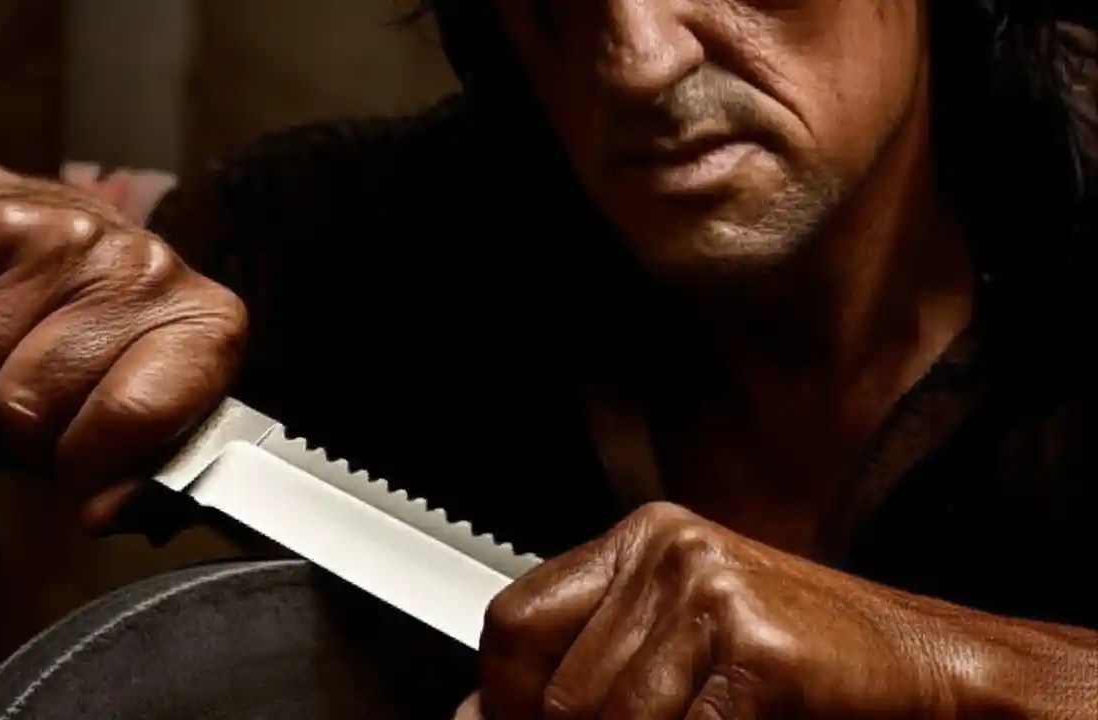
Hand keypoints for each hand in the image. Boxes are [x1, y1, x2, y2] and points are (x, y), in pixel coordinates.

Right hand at [0, 137, 246, 529]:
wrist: (60, 245)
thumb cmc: (110, 347)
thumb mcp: (147, 410)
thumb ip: (131, 471)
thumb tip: (102, 512)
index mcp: (207, 326)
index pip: (134, 415)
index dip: (90, 463)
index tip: (82, 469)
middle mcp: (150, 270)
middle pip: (35, 401)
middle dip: (25, 427)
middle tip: (44, 408)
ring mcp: (76, 236)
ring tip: (15, 364)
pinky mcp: (2, 220)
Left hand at [469, 502, 977, 718]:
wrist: (921, 666)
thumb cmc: (802, 658)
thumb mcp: (675, 644)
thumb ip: (585, 666)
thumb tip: (475, 712)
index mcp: (641, 541)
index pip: (514, 621)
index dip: (503, 696)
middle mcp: (669, 553)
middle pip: (558, 689)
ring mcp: (712, 593)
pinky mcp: (757, 647)